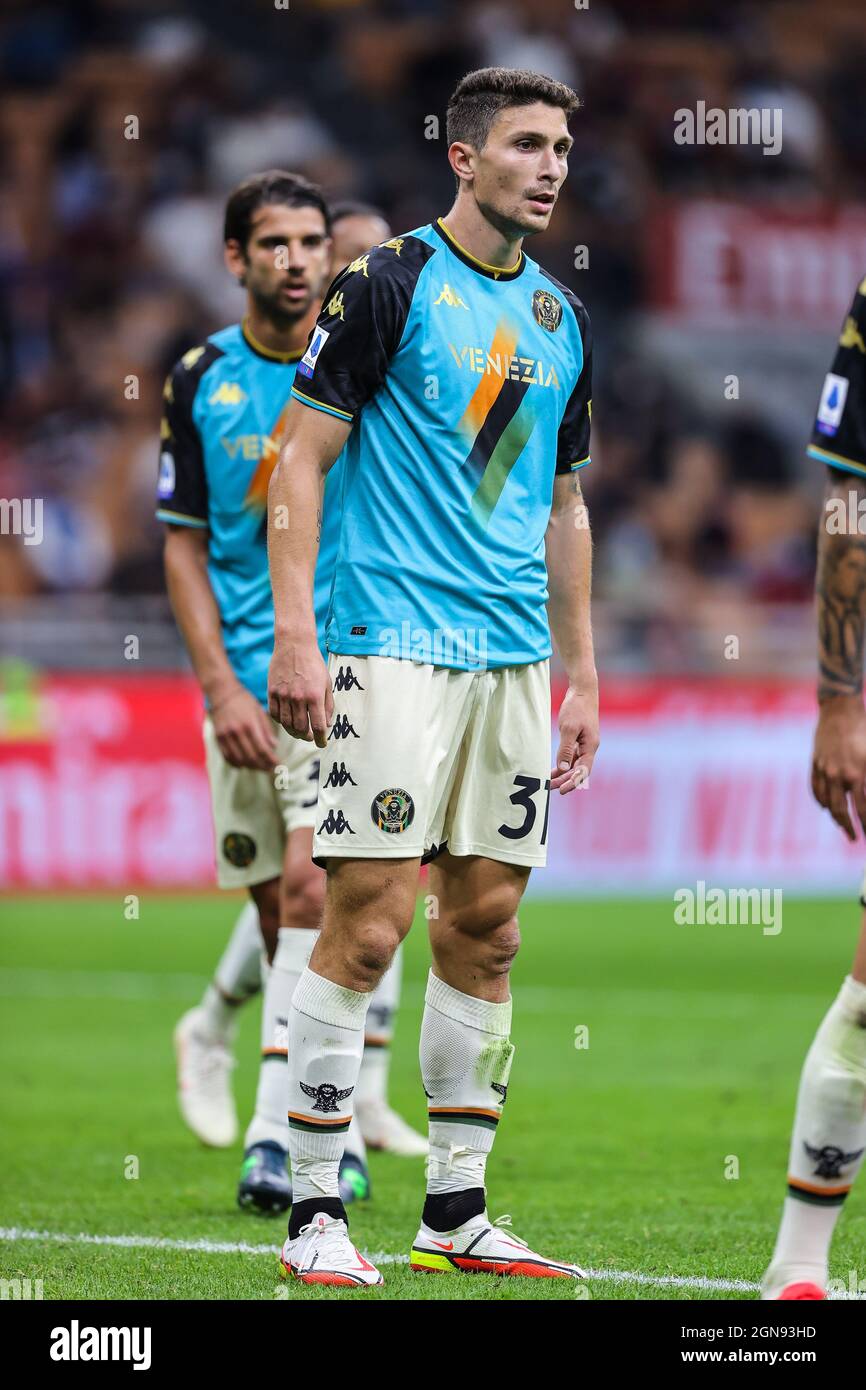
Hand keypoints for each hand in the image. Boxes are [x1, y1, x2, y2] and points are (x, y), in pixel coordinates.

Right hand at [210, 685, 278, 770]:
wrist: (222, 693)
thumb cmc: (244, 701)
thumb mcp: (259, 711)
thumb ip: (267, 730)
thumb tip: (274, 746)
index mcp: (250, 724)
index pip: (262, 748)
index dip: (271, 759)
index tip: (278, 764)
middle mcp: (237, 732)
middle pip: (251, 757)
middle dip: (263, 766)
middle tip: (270, 769)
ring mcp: (225, 736)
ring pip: (240, 760)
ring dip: (251, 767)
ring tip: (260, 767)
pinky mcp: (218, 738)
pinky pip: (227, 757)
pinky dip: (237, 764)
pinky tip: (244, 765)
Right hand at [268, 634, 333, 747]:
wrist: (294, 644)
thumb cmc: (314, 663)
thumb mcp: (326, 683)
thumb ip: (328, 705)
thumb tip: (327, 724)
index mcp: (314, 696)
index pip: (317, 726)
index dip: (320, 739)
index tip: (322, 744)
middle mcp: (298, 698)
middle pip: (300, 728)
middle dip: (306, 736)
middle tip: (309, 737)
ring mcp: (283, 695)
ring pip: (287, 724)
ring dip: (293, 732)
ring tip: (298, 732)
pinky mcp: (272, 691)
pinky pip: (275, 714)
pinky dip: (281, 721)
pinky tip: (286, 721)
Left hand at [551, 679, 598, 793]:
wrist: (582, 691)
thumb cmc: (577, 707)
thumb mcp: (569, 728)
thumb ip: (566, 749)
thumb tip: (563, 768)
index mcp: (590, 746)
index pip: (583, 771)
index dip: (573, 782)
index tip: (562, 790)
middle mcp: (589, 748)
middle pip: (578, 770)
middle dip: (565, 780)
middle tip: (549, 788)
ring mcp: (584, 744)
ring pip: (574, 765)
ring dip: (563, 774)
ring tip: (548, 782)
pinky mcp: (579, 739)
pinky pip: (571, 757)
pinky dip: (563, 764)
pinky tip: (553, 769)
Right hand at [811, 694, 865, 840]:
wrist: (840, 709)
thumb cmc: (864, 729)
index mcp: (859, 773)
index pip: (863, 809)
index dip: (865, 824)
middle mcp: (840, 774)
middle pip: (842, 811)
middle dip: (849, 828)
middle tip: (854, 838)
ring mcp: (825, 769)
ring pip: (827, 803)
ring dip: (835, 817)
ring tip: (843, 825)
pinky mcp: (815, 763)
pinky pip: (816, 789)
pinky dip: (821, 801)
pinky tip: (827, 807)